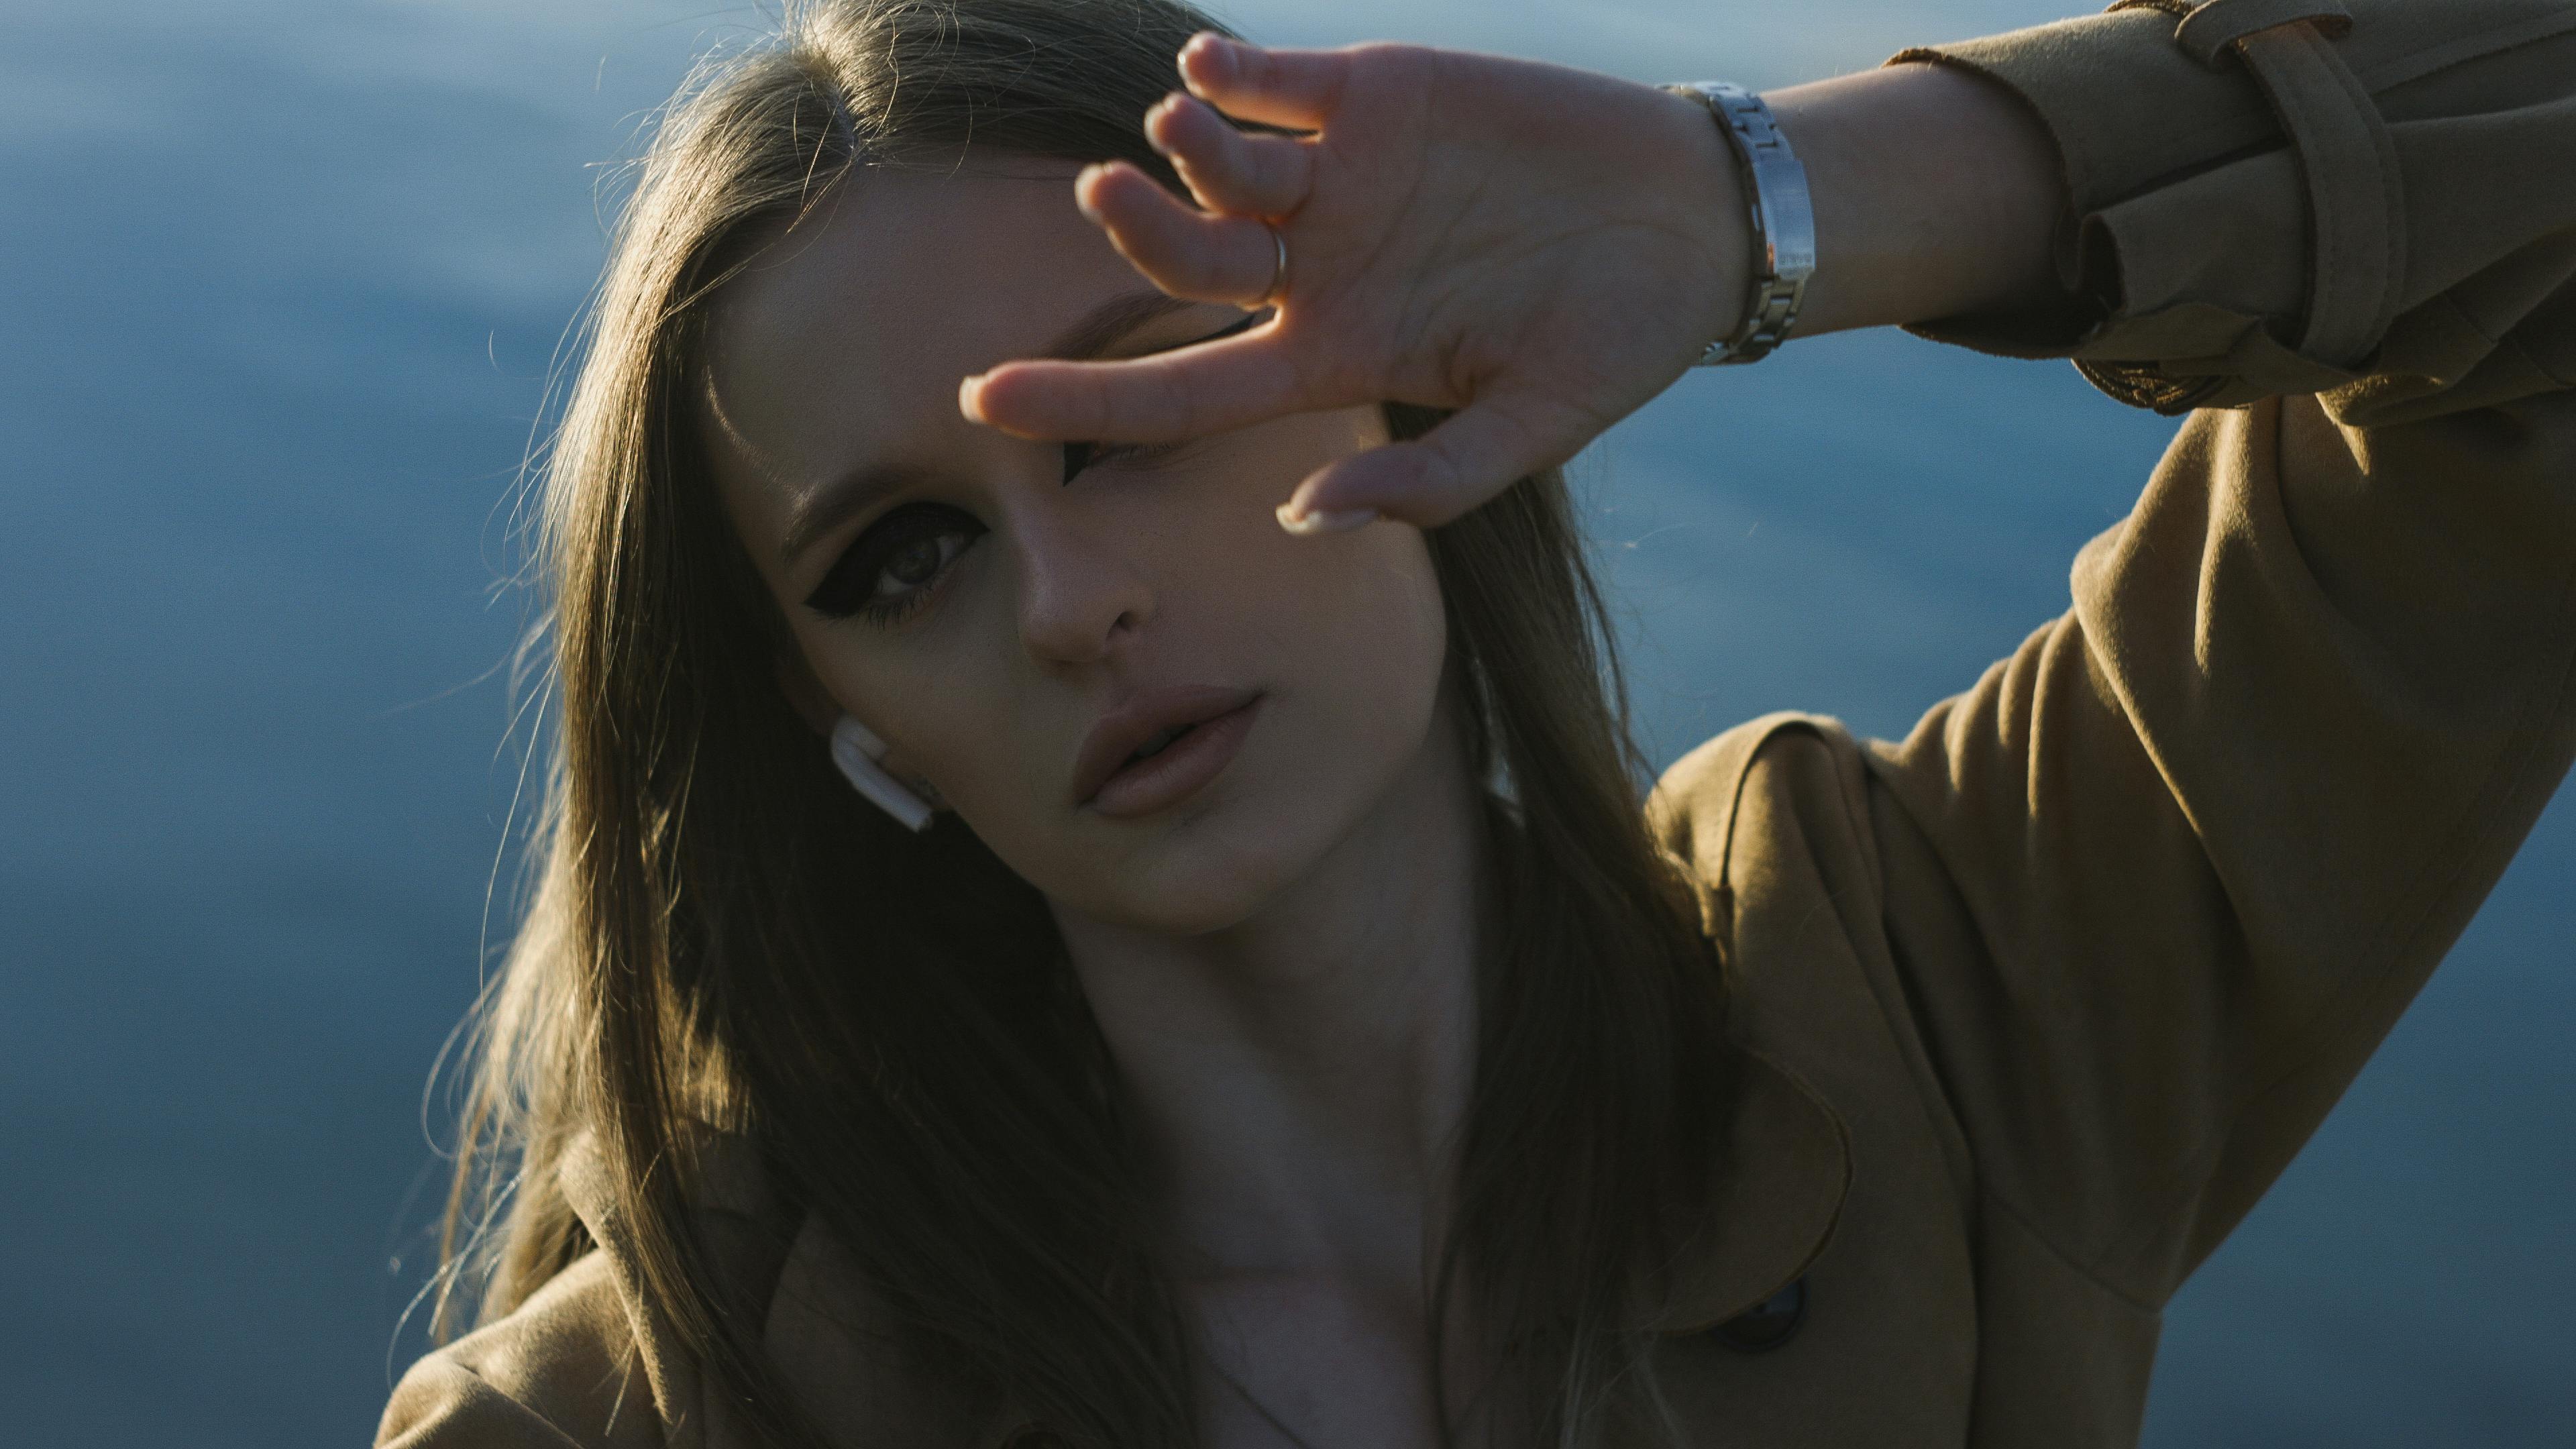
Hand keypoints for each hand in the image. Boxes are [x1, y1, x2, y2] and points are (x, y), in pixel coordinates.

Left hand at [957, 32, 1751, 530]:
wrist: (1692, 220)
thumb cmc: (1615, 341)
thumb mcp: (1533, 430)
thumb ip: (1424, 479)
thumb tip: (1302, 515)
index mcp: (1332, 357)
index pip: (1179, 391)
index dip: (1078, 398)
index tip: (976, 398)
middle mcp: (1315, 270)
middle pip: (1182, 267)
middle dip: (1133, 237)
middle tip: (1104, 195)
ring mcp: (1338, 181)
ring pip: (1218, 167)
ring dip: (1183, 148)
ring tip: (1180, 129)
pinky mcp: (1372, 98)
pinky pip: (1274, 82)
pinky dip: (1233, 73)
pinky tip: (1210, 70)